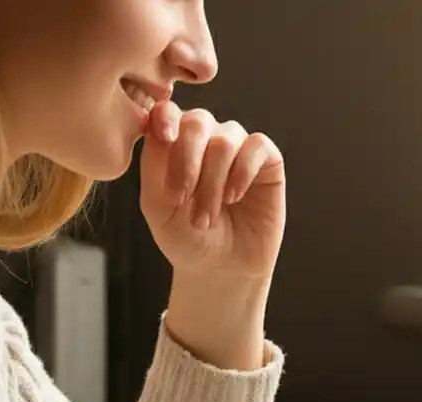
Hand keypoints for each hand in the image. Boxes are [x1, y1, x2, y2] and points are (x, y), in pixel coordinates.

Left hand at [139, 101, 285, 282]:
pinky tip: (234, 197)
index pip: (169, 112)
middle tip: (182, 201)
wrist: (221, 268)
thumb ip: (154, 163)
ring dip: (213, 180)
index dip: (166, 117)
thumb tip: (159, 124)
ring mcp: (239, 148)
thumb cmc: (186, 238)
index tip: (164, 136)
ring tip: (207, 215)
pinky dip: (242, 171)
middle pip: (197, 122)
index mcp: (176, 143)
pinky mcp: (268, 162)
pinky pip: (257, 146)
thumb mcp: (157, 205)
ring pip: (225, 139)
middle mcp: (208, 139)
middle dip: (187, 162)